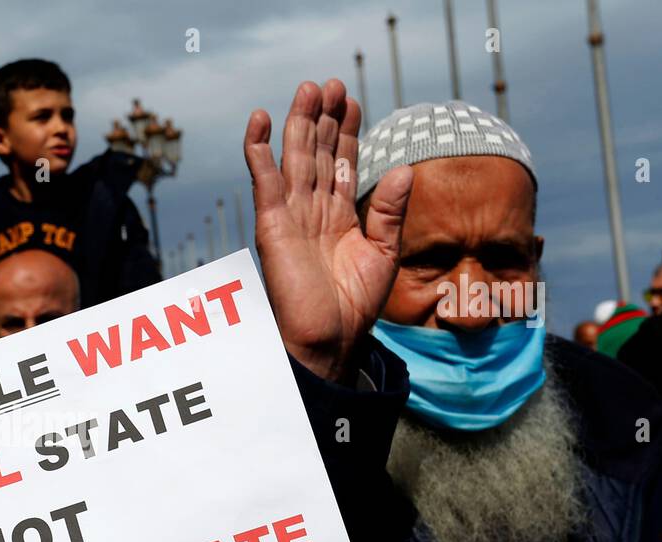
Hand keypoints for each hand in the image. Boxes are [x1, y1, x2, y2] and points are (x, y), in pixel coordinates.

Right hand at [245, 78, 413, 381]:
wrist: (329, 337)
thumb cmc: (353, 306)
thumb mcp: (383, 253)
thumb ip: (391, 211)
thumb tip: (403, 169)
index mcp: (339, 218)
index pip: (341, 164)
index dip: (347, 132)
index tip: (353, 101)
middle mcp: (313, 212)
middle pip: (316, 154)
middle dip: (323, 119)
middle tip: (330, 83)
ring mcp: (291, 216)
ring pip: (294, 159)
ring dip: (298, 123)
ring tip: (307, 89)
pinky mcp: (272, 224)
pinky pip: (264, 180)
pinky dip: (259, 149)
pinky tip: (262, 119)